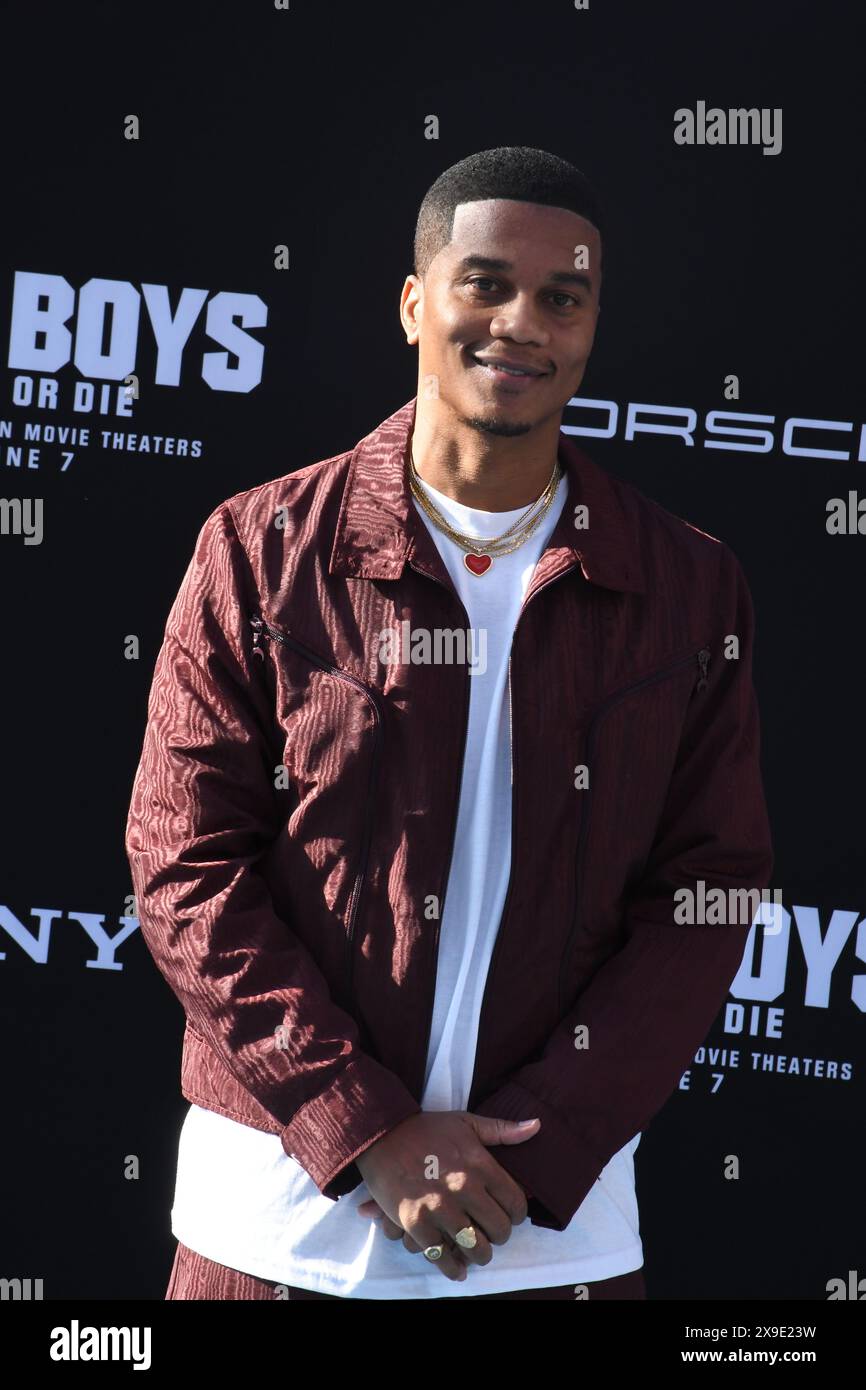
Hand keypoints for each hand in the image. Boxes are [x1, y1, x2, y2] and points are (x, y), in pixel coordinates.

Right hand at [355, 1110, 539, 1281]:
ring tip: (476, 1251)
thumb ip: (502, 1130)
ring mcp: (439, 1207)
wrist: (380, 1132)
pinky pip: (442, 1256)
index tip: (509, 1215)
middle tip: (491, 1233)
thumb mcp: (466, 1123)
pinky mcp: (415, 1222)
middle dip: (499, 1235)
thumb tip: (536, 1127)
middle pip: (499, 1229)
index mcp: (480, 1164)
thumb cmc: (426, 1128)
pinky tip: (457, 1268)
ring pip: (475, 1248)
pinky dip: (452, 1268)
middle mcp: (464, 1187)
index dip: (517, 1213)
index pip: (516, 1202)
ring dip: (479, 1254)